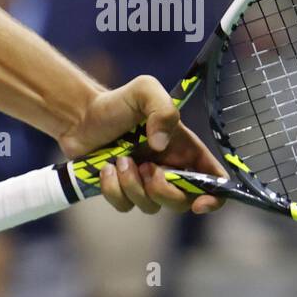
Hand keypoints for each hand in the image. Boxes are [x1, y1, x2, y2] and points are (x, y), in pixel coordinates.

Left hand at [58, 75, 225, 216]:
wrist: (81, 116)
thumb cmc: (117, 103)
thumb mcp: (145, 90)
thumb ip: (163, 109)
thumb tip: (161, 146)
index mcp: (185, 150)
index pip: (214, 181)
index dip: (215, 198)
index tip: (199, 202)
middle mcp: (169, 170)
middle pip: (183, 201)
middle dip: (164, 190)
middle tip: (145, 167)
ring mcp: (145, 183)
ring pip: (152, 206)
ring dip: (134, 186)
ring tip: (120, 160)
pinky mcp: (123, 192)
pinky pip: (125, 206)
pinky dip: (114, 190)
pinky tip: (105, 169)